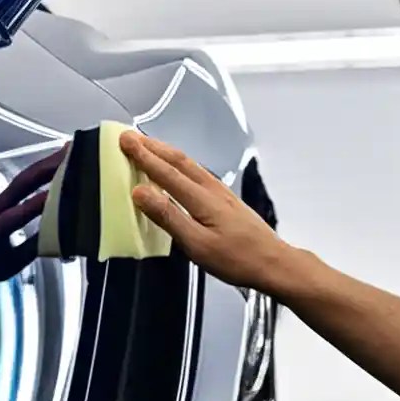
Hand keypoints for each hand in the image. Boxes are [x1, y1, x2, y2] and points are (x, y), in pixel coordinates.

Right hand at [0, 146, 66, 289]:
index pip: (32, 181)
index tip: (70, 153)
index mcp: (8, 208)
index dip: (50, 166)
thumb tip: (62, 239)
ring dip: (44, 171)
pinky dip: (33, 205)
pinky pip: (16, 214)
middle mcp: (3, 205)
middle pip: (30, 176)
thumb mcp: (21, 254)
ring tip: (65, 160)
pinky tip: (48, 197)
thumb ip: (39, 242)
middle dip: (51, 160)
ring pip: (22, 186)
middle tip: (73, 146)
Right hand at [120, 131, 295, 291]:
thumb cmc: (236, 259)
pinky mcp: (226, 199)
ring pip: (190, 164)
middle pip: (179, 161)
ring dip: (166, 151)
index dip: (143, 156)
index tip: (124, 141)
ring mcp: (221, 192)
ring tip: (149, 144)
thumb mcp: (197, 245)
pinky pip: (198, 171)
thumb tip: (140, 192)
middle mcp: (211, 189)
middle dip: (152, 147)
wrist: (275, 263)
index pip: (166, 172)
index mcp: (201, 199)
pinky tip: (179, 167)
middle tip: (130, 136)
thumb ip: (168, 217)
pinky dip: (181, 163)